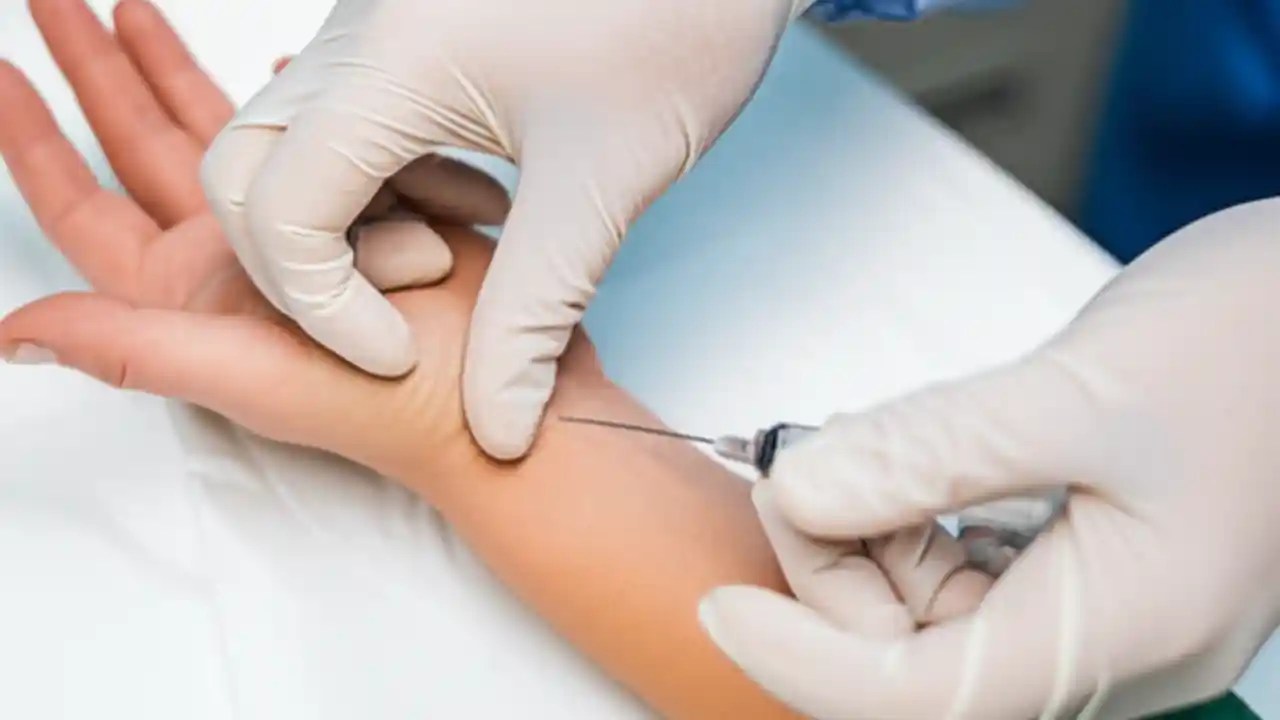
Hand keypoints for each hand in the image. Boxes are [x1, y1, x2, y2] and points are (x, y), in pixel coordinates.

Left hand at [0, 0, 601, 489]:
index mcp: (188, 294)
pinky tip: (282, 59)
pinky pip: (315, 135)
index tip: (0, 69)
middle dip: (100, 72)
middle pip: (141, 148)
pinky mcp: (367, 207)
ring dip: (179, 69)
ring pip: (223, 129)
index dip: (31, 140)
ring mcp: (301, 228)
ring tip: (134, 9)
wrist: (514, 405)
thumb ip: (133, 347)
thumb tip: (6, 334)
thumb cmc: (392, 407)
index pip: (82, 206)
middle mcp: (235, 259)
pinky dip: (295, 95)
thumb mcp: (251, 375)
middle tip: (56, 4)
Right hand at [200, 0, 815, 458]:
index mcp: (392, 61)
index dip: (323, 309)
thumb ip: (533, 314)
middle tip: (396, 322)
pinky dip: (377, 191)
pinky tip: (473, 209)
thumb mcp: (602, 180)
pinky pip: (344, 129)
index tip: (404, 355)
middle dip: (300, 272)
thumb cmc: (680, 25)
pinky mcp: (407, 43)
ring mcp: (375, 33)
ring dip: (342, 232)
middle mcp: (359, 35)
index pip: (280, 209)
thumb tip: (495, 428)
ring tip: (458, 258)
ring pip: (289, 152)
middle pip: (248, 174)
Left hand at [700, 201, 1279, 717]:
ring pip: (936, 618)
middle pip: (918, 661)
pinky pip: (971, 576)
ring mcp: (1102, 611)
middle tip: (800, 467)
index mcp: (1124, 628)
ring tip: (859, 449)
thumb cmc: (1255, 343)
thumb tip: (802, 489)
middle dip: (836, 571)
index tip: (722, 607)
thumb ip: (929, 452)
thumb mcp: (1076, 392)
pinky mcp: (1089, 569)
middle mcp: (1111, 645)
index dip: (806, 661)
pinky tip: (910, 464)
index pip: (926, 699)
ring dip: (871, 543)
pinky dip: (915, 524)